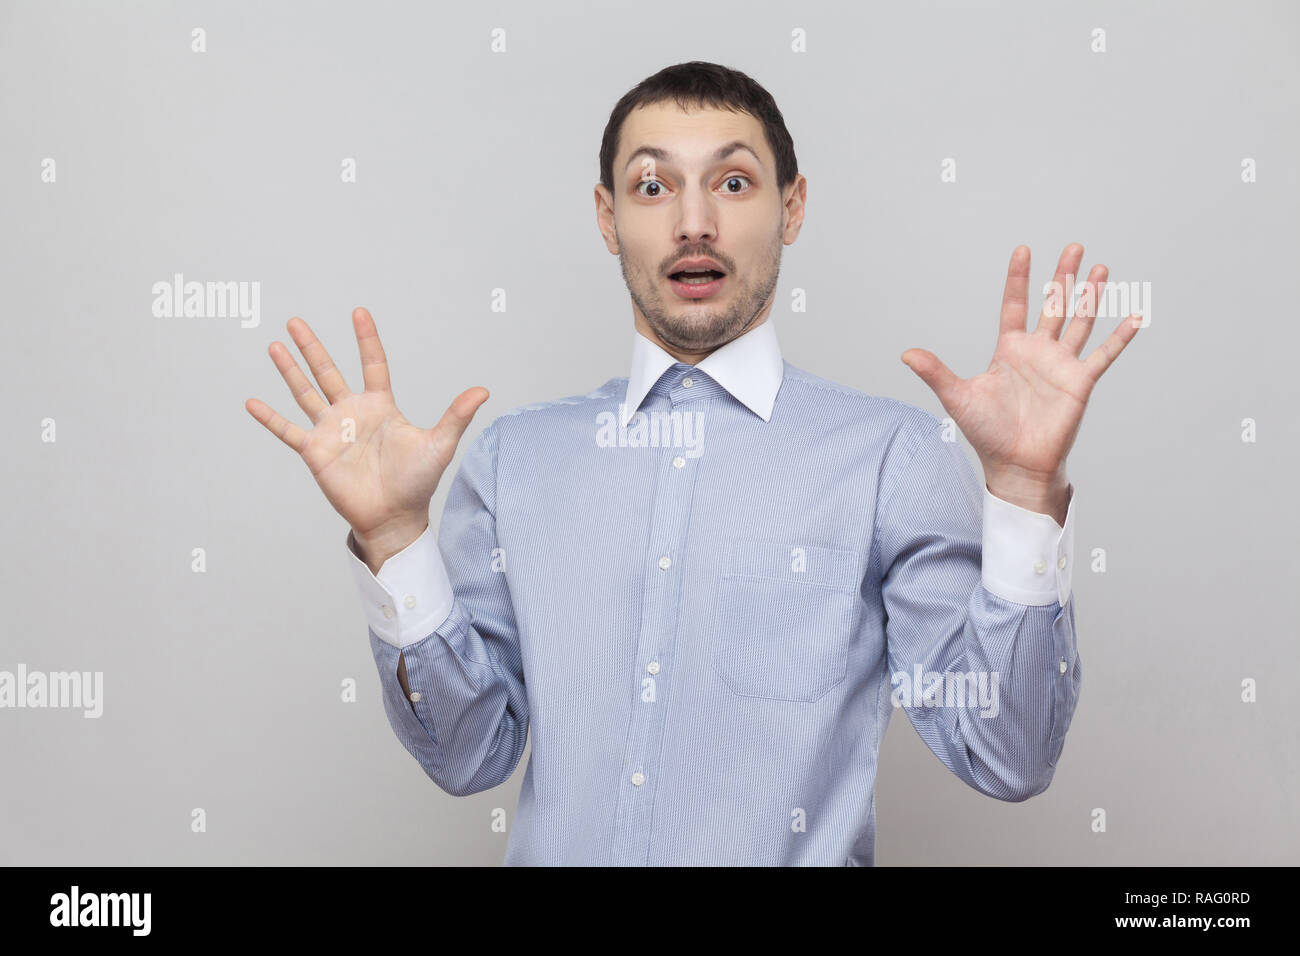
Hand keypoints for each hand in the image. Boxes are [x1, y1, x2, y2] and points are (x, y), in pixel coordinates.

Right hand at [245, 307, 488, 564]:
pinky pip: (287, 431)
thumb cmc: (418, 482)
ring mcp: (331, 431)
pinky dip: (269, 418)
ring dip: (290, 370)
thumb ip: (456, 415)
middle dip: (312, 347)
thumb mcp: (439, 444)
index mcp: (381, 406)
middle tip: (295, 321)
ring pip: (305, 393)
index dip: (366, 339)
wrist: (395, 517)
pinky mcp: (315, 452)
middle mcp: (352, 413)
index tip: (359, 312)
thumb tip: (484, 390)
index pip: (373, 364)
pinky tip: (251, 401)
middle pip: (328, 371)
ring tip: (275, 345)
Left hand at [900, 243, 1139, 520]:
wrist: (1015, 465)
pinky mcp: (1080, 382)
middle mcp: (1037, 352)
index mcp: (1009, 350)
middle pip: (1053, 305)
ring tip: (1100, 268)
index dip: (1019, 279)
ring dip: (1091, 296)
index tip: (1023, 250)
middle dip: (1063, 277)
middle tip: (1074, 247)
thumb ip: (935, 372)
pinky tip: (1134, 316)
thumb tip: (905, 354)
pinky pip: (1103, 355)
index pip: (1014, 305)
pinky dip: (1120, 337)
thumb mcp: (958, 397)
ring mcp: (1061, 365)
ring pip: (1079, 322)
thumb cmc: (986, 433)